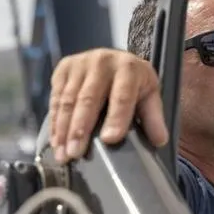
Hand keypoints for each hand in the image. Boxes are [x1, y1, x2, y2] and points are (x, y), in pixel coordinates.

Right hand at [48, 48, 168, 163]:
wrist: (114, 59)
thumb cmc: (132, 83)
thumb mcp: (148, 95)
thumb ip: (153, 117)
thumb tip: (159, 140)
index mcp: (128, 68)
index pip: (122, 95)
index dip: (116, 117)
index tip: (109, 140)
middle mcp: (102, 61)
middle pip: (89, 98)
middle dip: (81, 128)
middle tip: (76, 153)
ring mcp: (80, 63)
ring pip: (68, 100)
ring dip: (63, 129)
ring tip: (63, 154)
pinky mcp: (63, 68)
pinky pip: (55, 98)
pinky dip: (54, 123)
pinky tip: (56, 142)